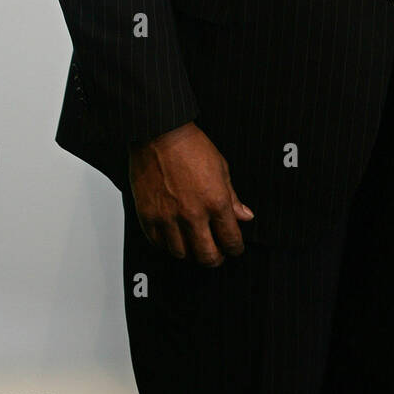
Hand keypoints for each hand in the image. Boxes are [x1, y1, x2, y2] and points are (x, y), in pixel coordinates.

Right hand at [128, 122, 253, 265]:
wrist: (159, 134)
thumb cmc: (191, 146)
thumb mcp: (221, 168)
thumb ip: (233, 197)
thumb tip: (245, 216)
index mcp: (216, 201)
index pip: (231, 239)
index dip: (236, 248)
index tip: (235, 248)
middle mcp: (193, 214)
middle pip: (207, 255)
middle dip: (215, 259)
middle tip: (217, 255)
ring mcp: (168, 218)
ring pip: (181, 254)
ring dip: (190, 253)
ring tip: (194, 245)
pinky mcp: (148, 217)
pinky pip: (158, 244)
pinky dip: (167, 245)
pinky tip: (174, 238)